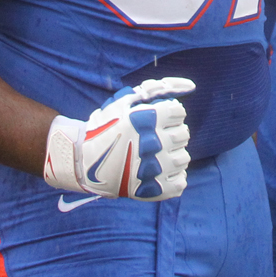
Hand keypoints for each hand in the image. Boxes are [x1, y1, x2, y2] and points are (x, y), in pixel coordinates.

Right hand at [43, 78, 193, 201]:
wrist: (84, 161)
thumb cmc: (107, 126)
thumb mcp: (126, 99)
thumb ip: (160, 88)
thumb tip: (191, 86)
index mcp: (146, 120)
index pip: (179, 112)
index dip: (166, 113)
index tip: (153, 119)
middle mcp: (152, 144)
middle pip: (184, 134)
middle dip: (170, 132)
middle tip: (153, 137)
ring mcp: (154, 169)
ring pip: (184, 158)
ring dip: (171, 154)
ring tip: (154, 155)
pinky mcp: (154, 190)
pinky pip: (180, 182)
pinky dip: (172, 177)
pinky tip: (157, 172)